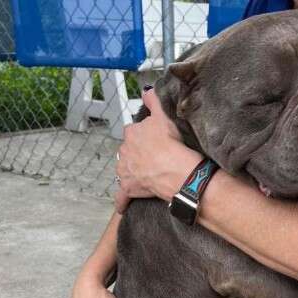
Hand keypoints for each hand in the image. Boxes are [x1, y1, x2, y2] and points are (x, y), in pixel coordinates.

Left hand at [115, 89, 202, 213]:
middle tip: (153, 157)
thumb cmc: (171, 144)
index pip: (134, 132)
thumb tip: (147, 91)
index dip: (144, 136)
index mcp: (131, 133)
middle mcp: (124, 151)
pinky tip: (122, 205)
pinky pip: (122, 196)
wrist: (176, 171)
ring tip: (144, 174)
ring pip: (124, 170)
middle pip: (128, 151)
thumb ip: (154, 101)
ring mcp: (125, 171)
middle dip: (137, 153)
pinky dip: (122, 201)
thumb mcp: (164, 116)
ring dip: (130, 172)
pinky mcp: (129, 188)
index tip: (154, 140)